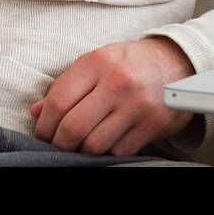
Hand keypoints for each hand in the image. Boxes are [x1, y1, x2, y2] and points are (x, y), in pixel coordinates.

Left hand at [29, 37, 196, 156]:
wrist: (177, 62)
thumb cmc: (129, 63)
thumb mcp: (96, 62)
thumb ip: (65, 84)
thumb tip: (36, 111)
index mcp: (98, 63)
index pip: (59, 101)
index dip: (44, 124)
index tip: (42, 134)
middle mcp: (117, 83)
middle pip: (73, 127)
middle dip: (59, 143)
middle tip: (58, 145)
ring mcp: (137, 105)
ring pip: (95, 145)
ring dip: (83, 150)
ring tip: (82, 144)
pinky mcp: (152, 125)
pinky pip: (119, 151)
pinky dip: (109, 152)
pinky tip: (108, 142)